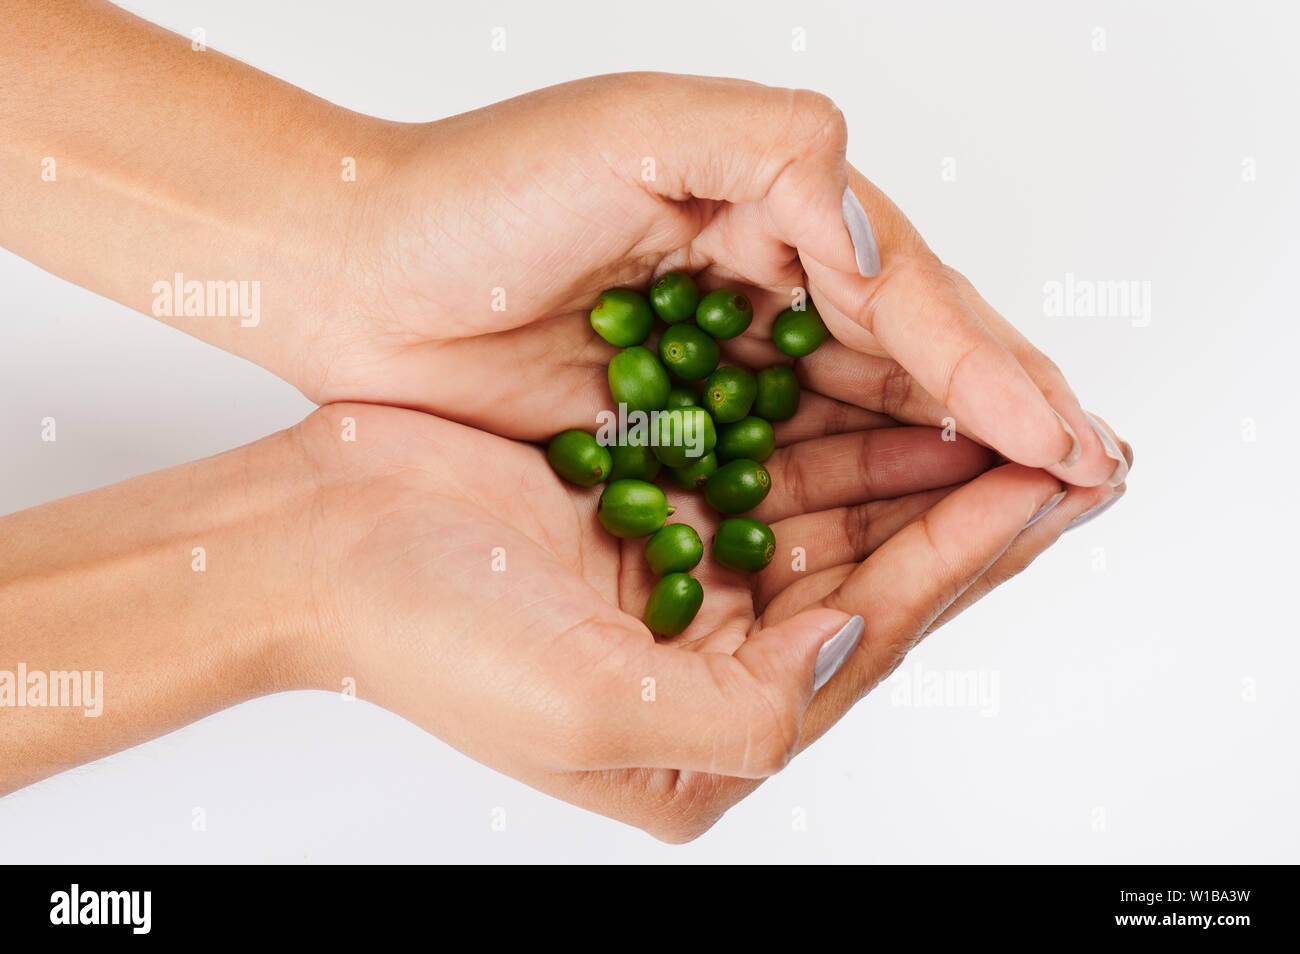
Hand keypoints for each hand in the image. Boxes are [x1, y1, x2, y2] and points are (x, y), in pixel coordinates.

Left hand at [0, 12, 1128, 488]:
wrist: (352, 272)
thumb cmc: (475, 193)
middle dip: (996, 419)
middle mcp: (756, 287)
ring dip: (941, 466)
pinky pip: (779, 468)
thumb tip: (875, 233)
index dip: (988, 367)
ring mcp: (716, 364)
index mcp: (766, 210)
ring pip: (855, 420)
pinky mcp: (670, 426)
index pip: (904, 297)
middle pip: (902, 362)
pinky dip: (849, 497)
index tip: (1060, 435)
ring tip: (1030, 510)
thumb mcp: (637, 128)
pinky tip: (910, 525)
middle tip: (1088, 478)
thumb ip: (777, 153)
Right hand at [285, 403, 1113, 839]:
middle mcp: (706, 664)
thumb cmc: (429, 638)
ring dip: (904, 466)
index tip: (1037, 494)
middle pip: (863, 581)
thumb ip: (752, 709)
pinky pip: (764, 466)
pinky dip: (823, 430)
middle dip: (957, 514)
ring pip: (824, 518)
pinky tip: (879, 391)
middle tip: (1051, 448)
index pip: (866, 642)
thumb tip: (854, 650)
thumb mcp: (598, 714)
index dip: (957, 565)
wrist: (315, 539)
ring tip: (989, 413)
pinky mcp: (651, 510)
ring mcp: (679, 581)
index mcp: (705, 737)